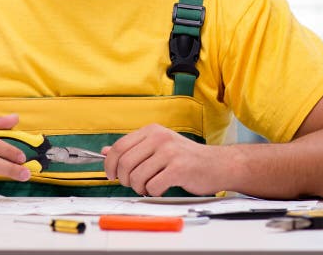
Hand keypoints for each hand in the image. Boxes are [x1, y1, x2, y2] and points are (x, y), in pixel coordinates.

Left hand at [103, 124, 222, 196]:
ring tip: (151, 185)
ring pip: (136, 177)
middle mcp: (159, 138)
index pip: (119, 146)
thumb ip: (133, 148)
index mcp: (152, 131)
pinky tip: (162, 187)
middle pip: (124, 163)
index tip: (112, 174)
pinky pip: (152, 187)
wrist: (217, 164)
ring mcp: (169, 152)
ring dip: (140, 188)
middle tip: (133, 184)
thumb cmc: (186, 158)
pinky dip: (153, 192)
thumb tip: (105, 151)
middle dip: (125, 179)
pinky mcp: (178, 168)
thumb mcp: (158, 147)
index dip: (110, 164)